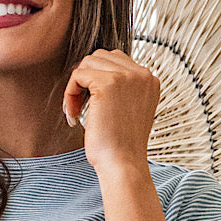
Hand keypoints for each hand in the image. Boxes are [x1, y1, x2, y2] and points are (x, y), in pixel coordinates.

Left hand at [61, 49, 159, 171]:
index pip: (116, 61)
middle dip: (85, 79)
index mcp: (149, 80)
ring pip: (88, 62)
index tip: (91, 104)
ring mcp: (126, 77)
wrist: (124, 164)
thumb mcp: (128, 110)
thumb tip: (93, 75)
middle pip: (101, 57)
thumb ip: (121, 90)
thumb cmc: (122, 146)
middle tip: (80, 106)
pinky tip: (73, 113)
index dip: (97, 79)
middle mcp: (142, 74)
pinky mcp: (108, 84)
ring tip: (76, 110)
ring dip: (76, 85)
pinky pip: (78, 75)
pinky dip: (70, 93)